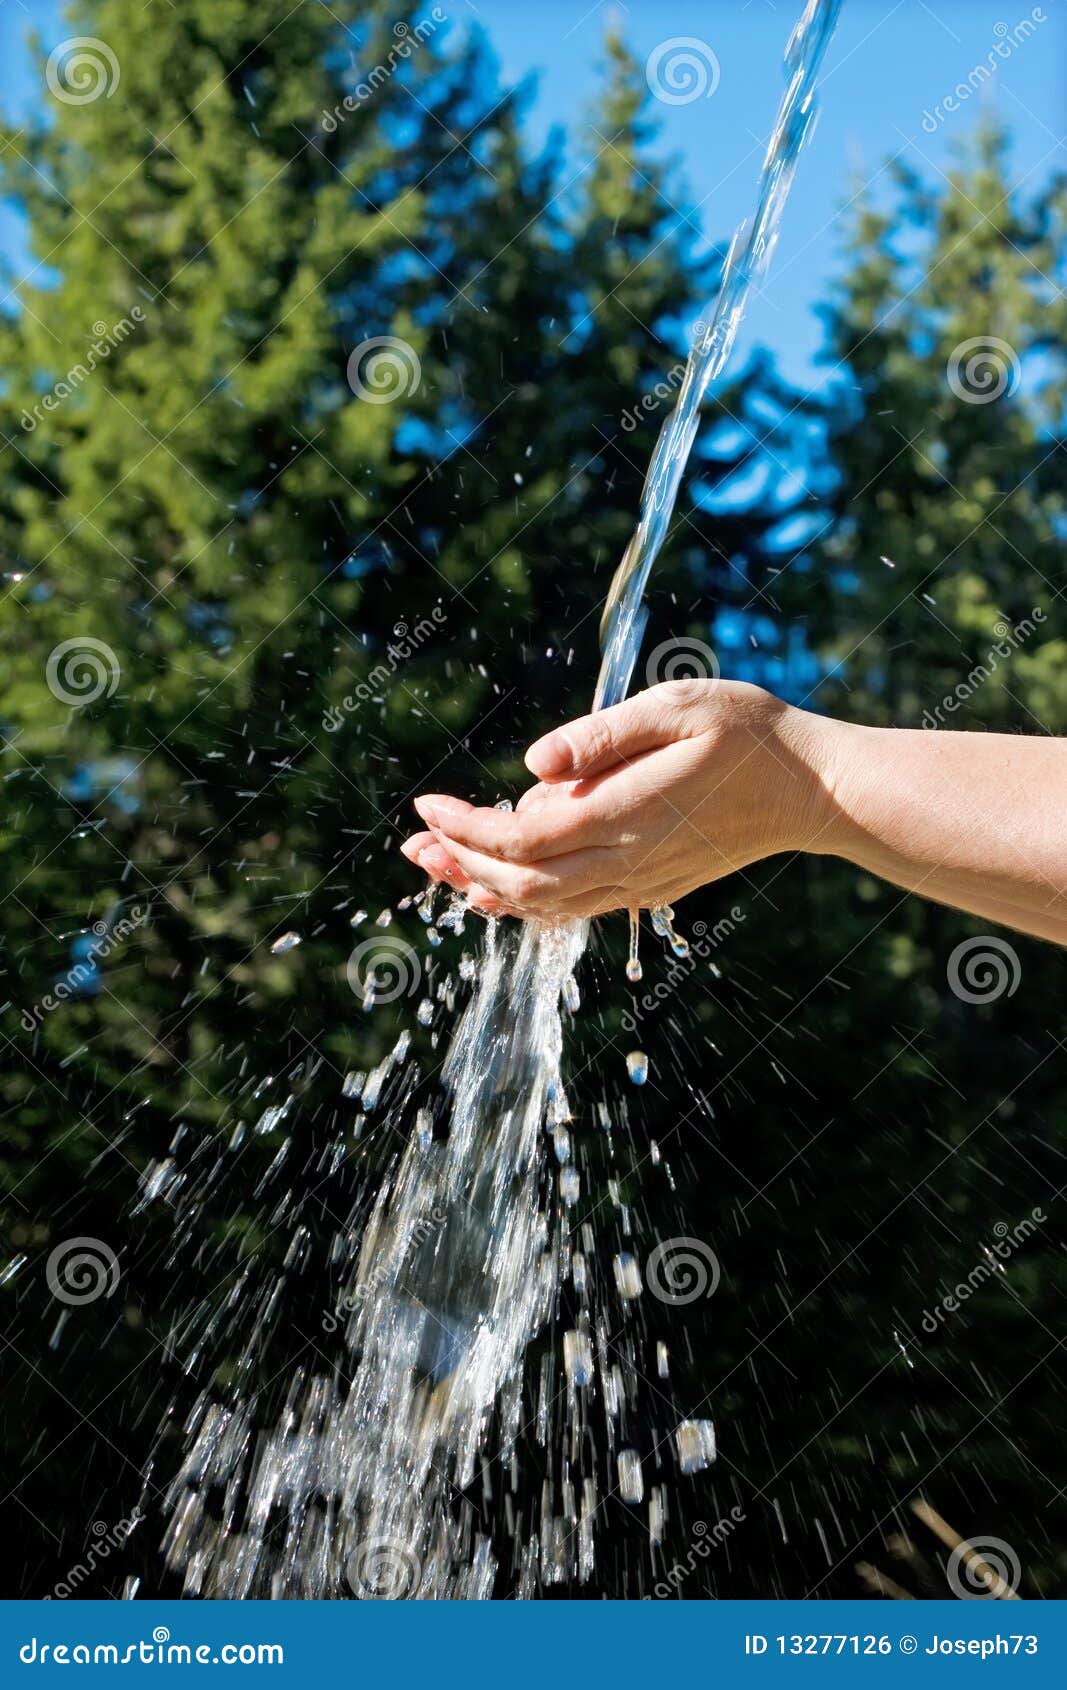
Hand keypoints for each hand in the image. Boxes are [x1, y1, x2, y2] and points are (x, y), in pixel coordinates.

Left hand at [400, 680, 834, 918]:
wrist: (812, 790)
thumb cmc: (748, 734)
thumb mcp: (677, 708)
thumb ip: (602, 736)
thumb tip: (532, 765)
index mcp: (628, 814)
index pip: (522, 838)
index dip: (464, 828)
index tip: (426, 804)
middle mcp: (629, 860)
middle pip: (522, 882)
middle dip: (459, 864)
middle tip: (412, 845)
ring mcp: (640, 881)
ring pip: (545, 905)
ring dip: (483, 889)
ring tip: (435, 868)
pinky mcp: (650, 886)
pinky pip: (575, 908)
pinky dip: (526, 904)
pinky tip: (496, 893)